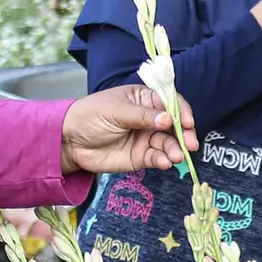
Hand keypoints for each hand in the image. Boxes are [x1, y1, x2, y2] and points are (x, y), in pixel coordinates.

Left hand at [62, 85, 198, 174]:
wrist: (70, 141)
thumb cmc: (91, 116)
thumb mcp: (117, 111)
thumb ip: (143, 116)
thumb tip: (168, 120)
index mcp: (145, 99)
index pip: (170, 103)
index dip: (181, 112)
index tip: (187, 123)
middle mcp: (150, 118)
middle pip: (174, 126)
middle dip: (185, 135)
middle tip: (191, 144)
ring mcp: (146, 138)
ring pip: (168, 143)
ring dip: (175, 150)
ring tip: (177, 156)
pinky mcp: (141, 157)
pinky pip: (157, 158)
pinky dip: (163, 160)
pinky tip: (165, 162)